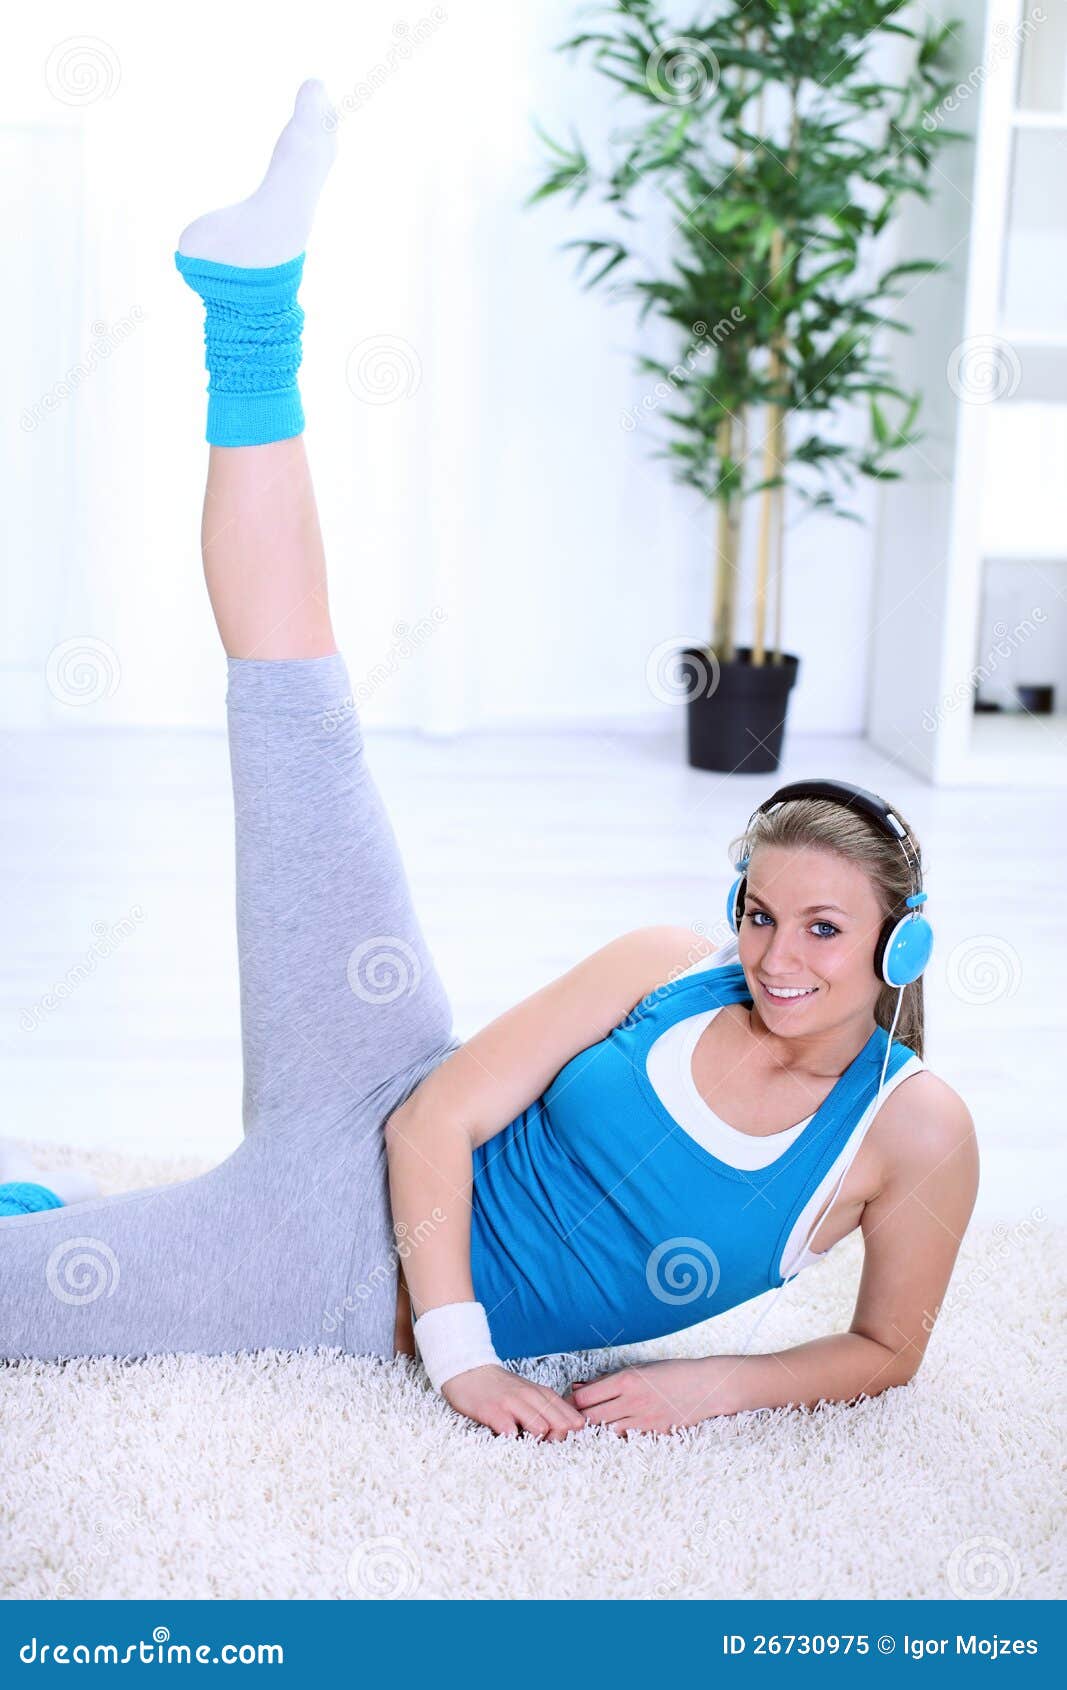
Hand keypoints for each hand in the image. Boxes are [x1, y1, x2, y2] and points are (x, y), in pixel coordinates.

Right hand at [441, 1364, 586, 1440]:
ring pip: (541, 1428)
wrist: (470, 1371)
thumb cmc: (502, 1388)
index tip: (558, 1442)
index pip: (572, 1419)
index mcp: (543, 1394)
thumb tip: (573, 1429)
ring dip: (534, 1442)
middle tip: (541, 1446)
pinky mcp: (494, 1411)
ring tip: (524, 1444)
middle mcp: (531, 1397)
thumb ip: (549, 1409)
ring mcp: (513, 1403)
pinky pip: (510, 1433)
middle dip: (556, 1442)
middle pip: (561, 1426)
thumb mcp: (531, 1394)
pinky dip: (511, 1442)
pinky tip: (507, 1440)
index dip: (570, 1436)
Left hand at [569, 1357, 731, 1434]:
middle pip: (589, 1418)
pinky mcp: (654, 1435)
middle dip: (576, 1421)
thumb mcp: (638, 1369)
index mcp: (626, 1380)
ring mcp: (644, 1421)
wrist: (706, 1386)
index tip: (567, 1404)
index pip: (584, 1397)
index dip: (571, 1402)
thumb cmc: (671, 1373)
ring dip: (593, 1433)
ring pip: (605, 1434)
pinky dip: (614, 1439)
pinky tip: (609, 1438)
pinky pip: (626, 1441)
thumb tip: (579, 1387)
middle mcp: (632, 1402)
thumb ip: (608, 1381)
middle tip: (569, 1422)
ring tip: (585, 1432)